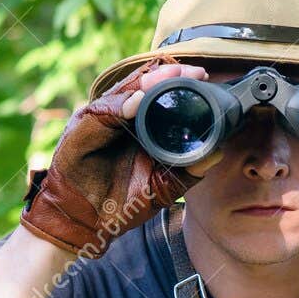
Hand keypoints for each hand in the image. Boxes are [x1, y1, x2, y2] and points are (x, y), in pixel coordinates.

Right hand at [19, 56, 225, 258]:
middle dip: (169, 75)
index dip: (180, 84)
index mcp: (139, 127)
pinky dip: (120, 105)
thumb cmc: (120, 205)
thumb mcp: (161, 188)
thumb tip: (217, 153)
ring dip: (148, 83)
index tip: (203, 78)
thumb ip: (187, 171)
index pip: (159, 95)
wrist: (87, 225)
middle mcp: (119, 118)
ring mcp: (100, 121)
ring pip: (124, 91)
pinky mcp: (81, 129)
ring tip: (171, 76)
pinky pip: (101, 111)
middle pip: (143, 85)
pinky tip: (137, 101)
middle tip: (193, 72)